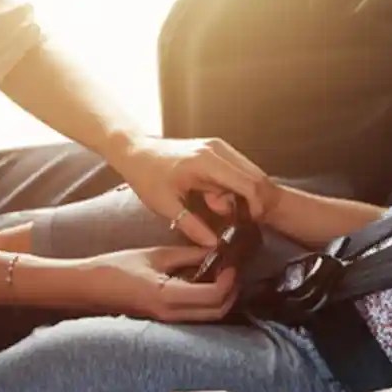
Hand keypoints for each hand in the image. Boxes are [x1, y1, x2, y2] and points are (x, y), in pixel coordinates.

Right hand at [73, 247, 237, 321]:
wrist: (89, 288)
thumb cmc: (116, 268)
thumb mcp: (155, 255)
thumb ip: (187, 255)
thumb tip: (214, 250)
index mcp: (168, 297)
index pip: (213, 296)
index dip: (229, 280)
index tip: (231, 263)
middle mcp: (171, 314)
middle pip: (217, 311)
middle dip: (232, 292)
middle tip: (233, 269)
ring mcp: (168, 321)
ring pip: (208, 316)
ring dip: (222, 298)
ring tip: (222, 274)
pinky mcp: (165, 319)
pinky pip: (196, 315)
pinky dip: (208, 302)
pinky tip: (205, 282)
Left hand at [111, 137, 277, 247]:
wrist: (135, 151)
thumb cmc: (147, 177)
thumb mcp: (165, 206)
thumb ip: (191, 225)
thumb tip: (213, 244)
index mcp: (207, 162)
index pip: (248, 184)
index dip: (256, 206)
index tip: (249, 223)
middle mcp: (218, 150)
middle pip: (254, 178)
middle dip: (250, 201)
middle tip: (236, 221)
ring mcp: (219, 147)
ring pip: (247, 174)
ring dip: (239, 195)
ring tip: (213, 207)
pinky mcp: (217, 149)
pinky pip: (237, 171)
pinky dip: (232, 187)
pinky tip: (212, 198)